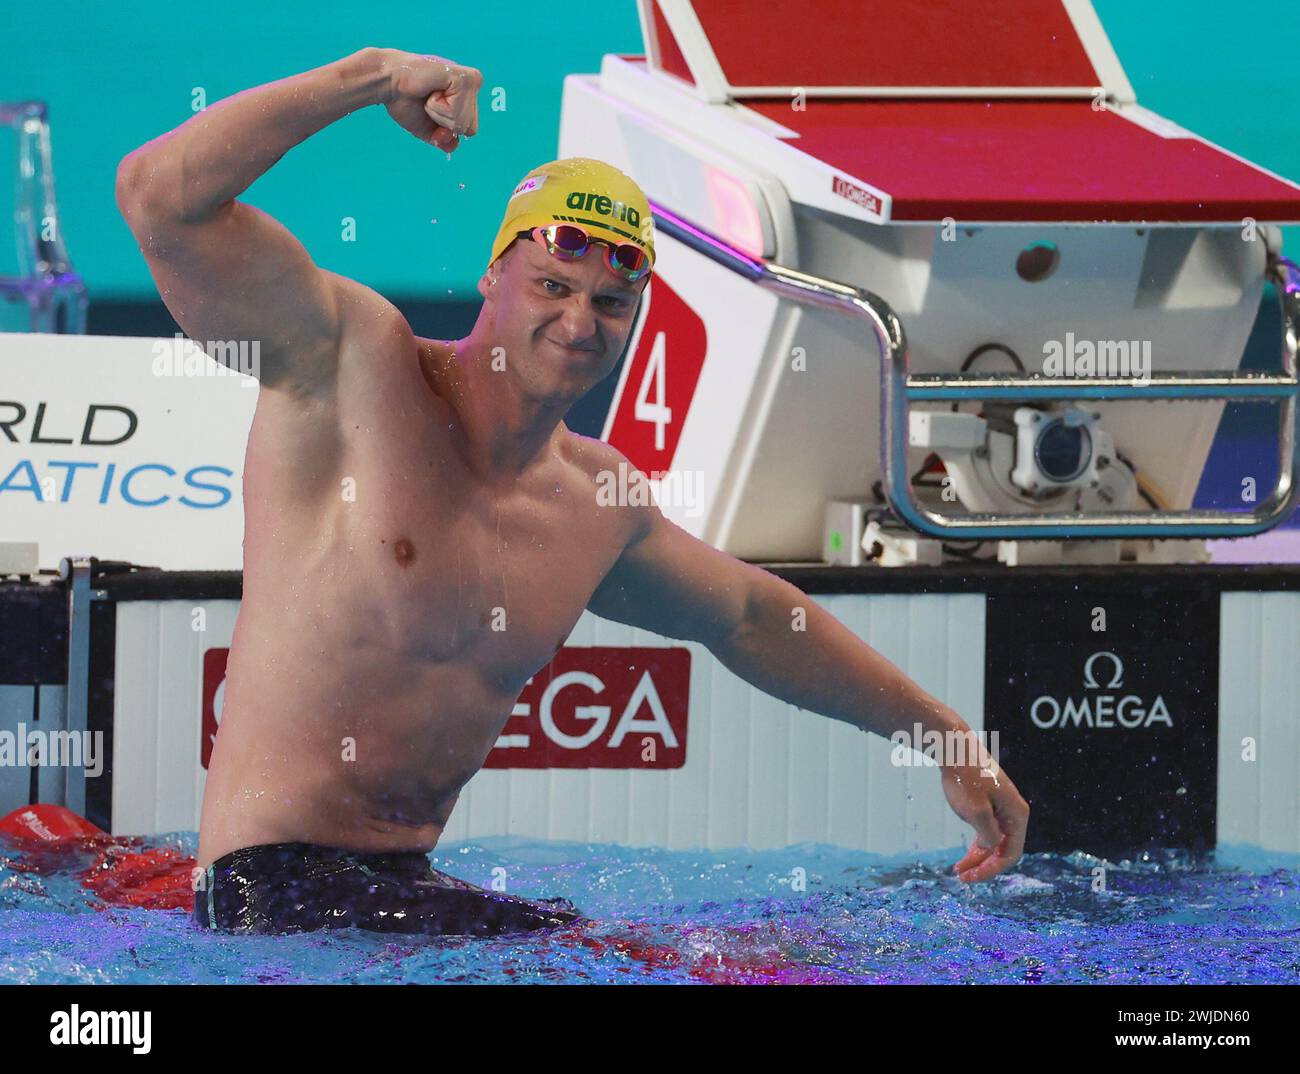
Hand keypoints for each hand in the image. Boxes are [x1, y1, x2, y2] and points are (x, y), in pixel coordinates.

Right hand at [381, 49, 481, 150]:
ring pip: (463, 123)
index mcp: (467, 95)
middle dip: (444, 123)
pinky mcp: (464, 79)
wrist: (388, 82)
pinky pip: (455, 112)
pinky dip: (437, 107)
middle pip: (470, 129)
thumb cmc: (405, 100)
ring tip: (428, 95)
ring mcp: (471, 80)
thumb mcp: (428, 127)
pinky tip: (430, 89)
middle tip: (428, 101)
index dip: (447, 129)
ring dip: (438, 114)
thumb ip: (444, 140)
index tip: (430, 107)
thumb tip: (454, 146)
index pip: (470, 130)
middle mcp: (473, 85)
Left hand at [939, 742, 1028, 882]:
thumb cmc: (965, 778)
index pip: (1011, 853)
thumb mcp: (976, 811)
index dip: (992, 870)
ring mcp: (1002, 808)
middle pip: (1003, 850)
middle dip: (983, 866)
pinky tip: (964, 854)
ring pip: (994, 842)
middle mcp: (1014, 813)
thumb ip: (987, 835)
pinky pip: (987, 831)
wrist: (954, 749)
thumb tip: (989, 848)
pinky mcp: (990, 805)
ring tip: (958, 869)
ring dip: (978, 858)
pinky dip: (976, 845)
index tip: (970, 878)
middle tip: (961, 876)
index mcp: (1017, 815)